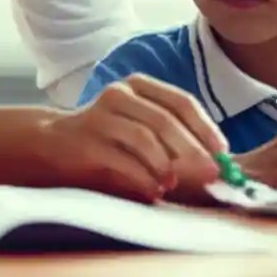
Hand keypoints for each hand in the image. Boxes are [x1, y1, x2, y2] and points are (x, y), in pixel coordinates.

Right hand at [40, 74, 226, 202]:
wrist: (54, 144)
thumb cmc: (108, 138)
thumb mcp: (141, 127)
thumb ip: (172, 136)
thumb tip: (214, 161)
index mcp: (138, 85)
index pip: (181, 101)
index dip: (205, 127)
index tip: (223, 152)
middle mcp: (119, 94)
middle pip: (165, 120)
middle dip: (193, 150)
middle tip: (210, 174)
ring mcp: (100, 116)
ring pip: (145, 139)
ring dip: (166, 166)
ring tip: (172, 184)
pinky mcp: (86, 141)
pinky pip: (123, 160)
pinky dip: (144, 178)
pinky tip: (153, 190)